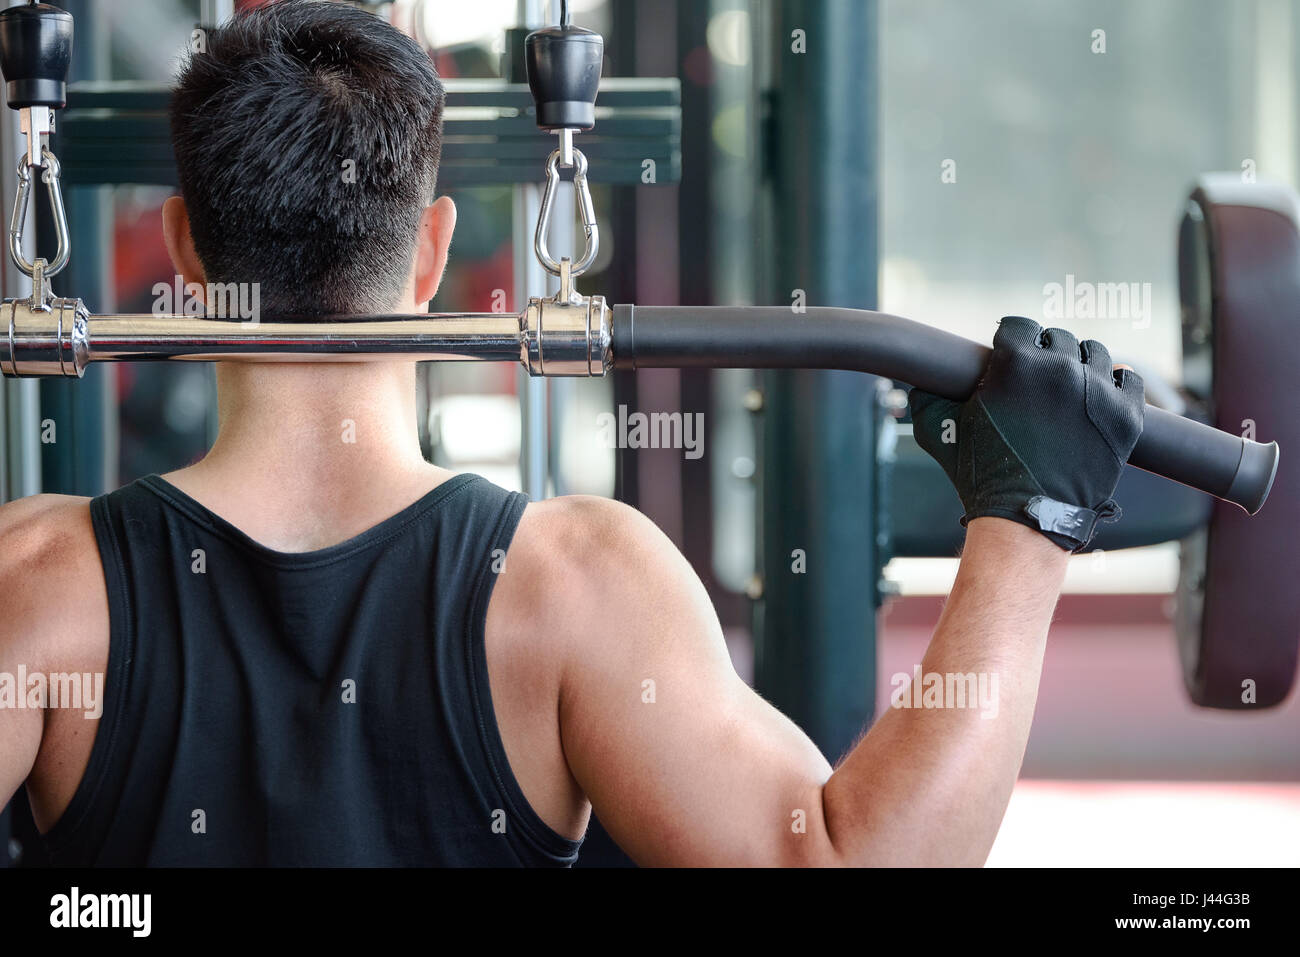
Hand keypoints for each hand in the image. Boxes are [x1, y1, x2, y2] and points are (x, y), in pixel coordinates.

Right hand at [908, 315, 1144, 551]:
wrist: (1024, 518)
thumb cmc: (981, 475)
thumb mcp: (939, 431)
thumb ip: (926, 399)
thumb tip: (919, 384)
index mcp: (1017, 363)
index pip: (1021, 325)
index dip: (1013, 342)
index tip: (1012, 359)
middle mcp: (1060, 368)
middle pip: (1059, 337)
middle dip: (1046, 355)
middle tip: (1038, 382)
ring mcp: (1096, 392)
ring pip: (1095, 354)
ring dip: (1081, 366)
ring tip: (1069, 390)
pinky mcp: (1124, 417)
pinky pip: (1129, 379)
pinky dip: (1116, 385)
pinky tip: (1099, 398)